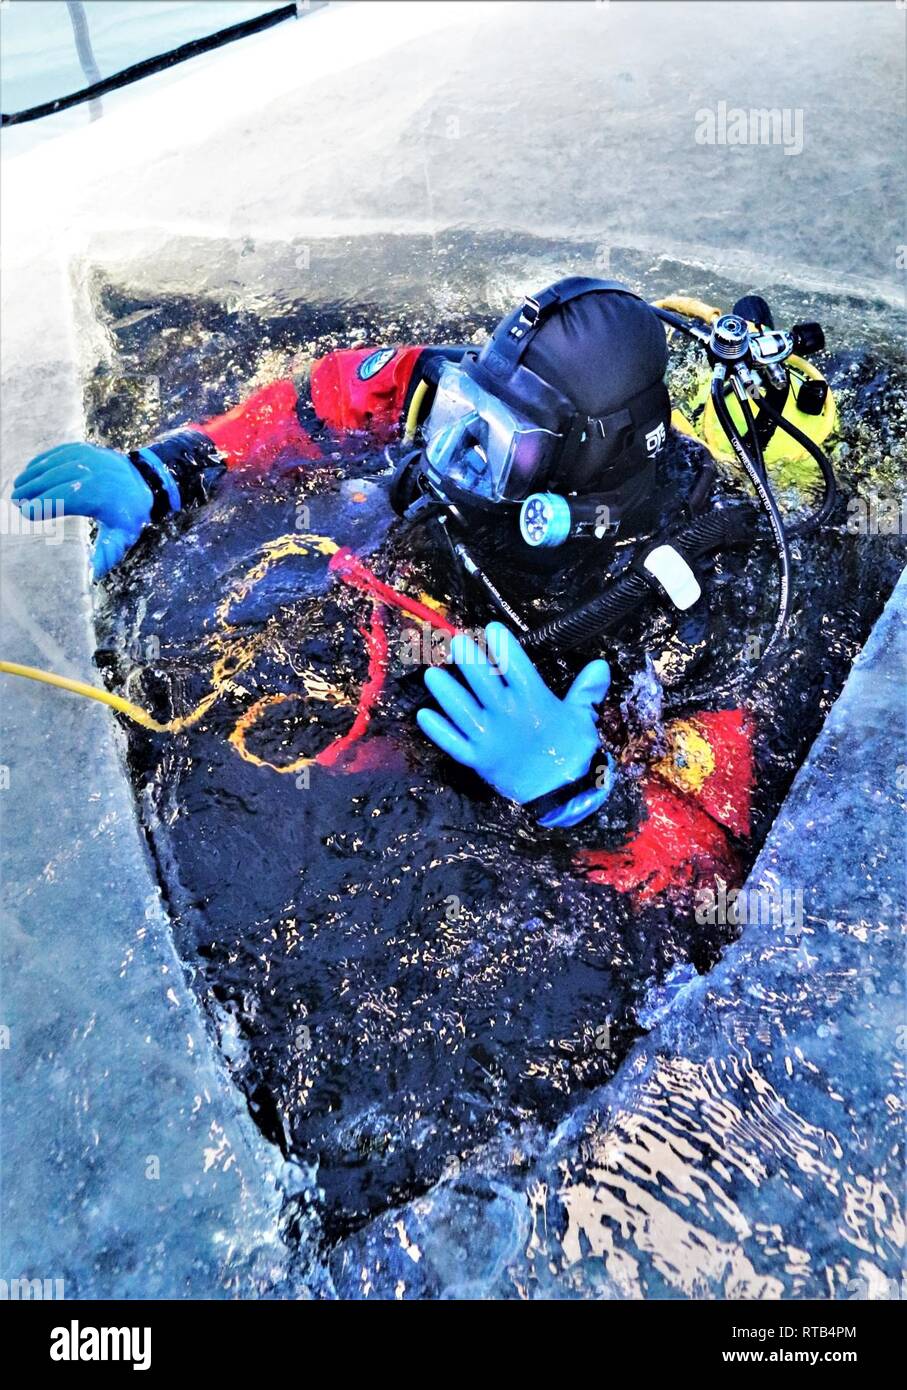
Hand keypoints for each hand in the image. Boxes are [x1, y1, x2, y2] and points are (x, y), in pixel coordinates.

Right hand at [12, 443, 153, 578]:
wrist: (143, 482)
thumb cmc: (129, 513)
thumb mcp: (123, 534)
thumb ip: (107, 551)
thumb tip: (95, 572)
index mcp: (100, 494)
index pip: (68, 497)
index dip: (46, 504)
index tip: (27, 513)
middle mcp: (93, 471)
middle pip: (55, 479)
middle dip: (33, 490)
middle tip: (15, 500)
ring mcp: (87, 456)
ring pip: (54, 465)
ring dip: (33, 475)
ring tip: (18, 488)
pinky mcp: (83, 448)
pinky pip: (57, 454)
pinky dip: (41, 462)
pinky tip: (28, 472)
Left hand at [417, 622, 612, 820]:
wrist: (561, 794)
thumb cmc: (571, 751)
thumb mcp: (582, 718)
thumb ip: (586, 691)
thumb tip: (600, 666)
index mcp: (534, 701)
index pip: (515, 666)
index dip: (502, 645)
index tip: (491, 629)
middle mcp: (508, 715)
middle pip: (482, 681)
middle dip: (468, 659)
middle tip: (455, 642)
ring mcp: (490, 737)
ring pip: (462, 709)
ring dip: (446, 691)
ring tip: (432, 674)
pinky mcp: (478, 759)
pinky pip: (454, 743)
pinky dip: (438, 730)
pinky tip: (423, 715)